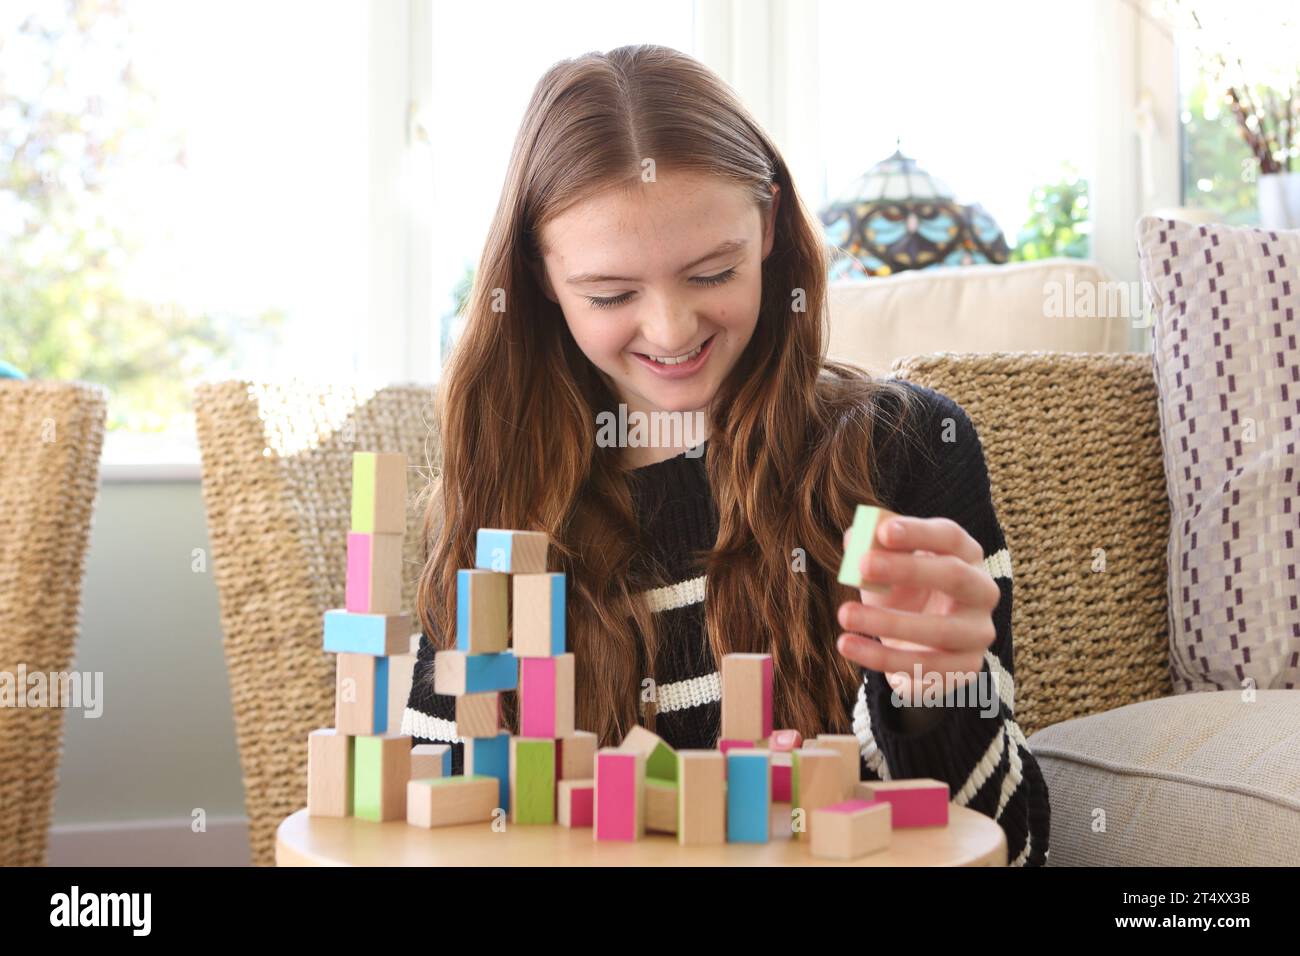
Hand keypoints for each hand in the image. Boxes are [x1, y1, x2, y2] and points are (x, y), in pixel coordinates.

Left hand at [836, 514, 999, 701]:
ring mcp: (979, 632)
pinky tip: (848, 644)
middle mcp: (982, 591)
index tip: (883, 531)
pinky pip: (924, 665)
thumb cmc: (901, 594)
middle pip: (955, 575)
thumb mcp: (885, 570)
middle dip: (908, 569)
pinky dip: (881, 656)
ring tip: (845, 614)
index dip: (918, 532)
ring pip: (940, 630)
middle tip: (862, 565)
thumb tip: (854, 538)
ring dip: (888, 622)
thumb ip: (871, 550)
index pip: (950, 536)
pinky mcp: (966, 668)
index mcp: (966, 555)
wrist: (913, 647)